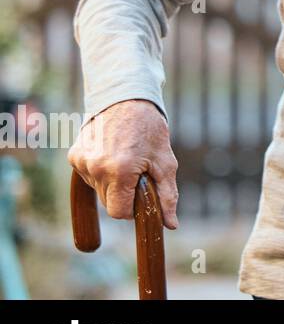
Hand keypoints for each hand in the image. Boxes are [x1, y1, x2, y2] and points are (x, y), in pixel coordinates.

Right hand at [67, 99, 179, 228]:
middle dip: (124, 194)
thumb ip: (167, 196)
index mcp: (120, 171)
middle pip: (109, 203)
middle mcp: (96, 168)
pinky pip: (88, 177)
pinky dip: (101, 172)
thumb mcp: (165, 163)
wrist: (126, 98)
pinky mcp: (73, 155)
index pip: (119, 213)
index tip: (141, 195)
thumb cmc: (150, 130)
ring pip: (98, 191)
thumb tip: (170, 225)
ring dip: (113, 183)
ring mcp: (81, 162)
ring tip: (125, 159)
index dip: (132, 209)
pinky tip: (111, 154)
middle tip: (137, 173)